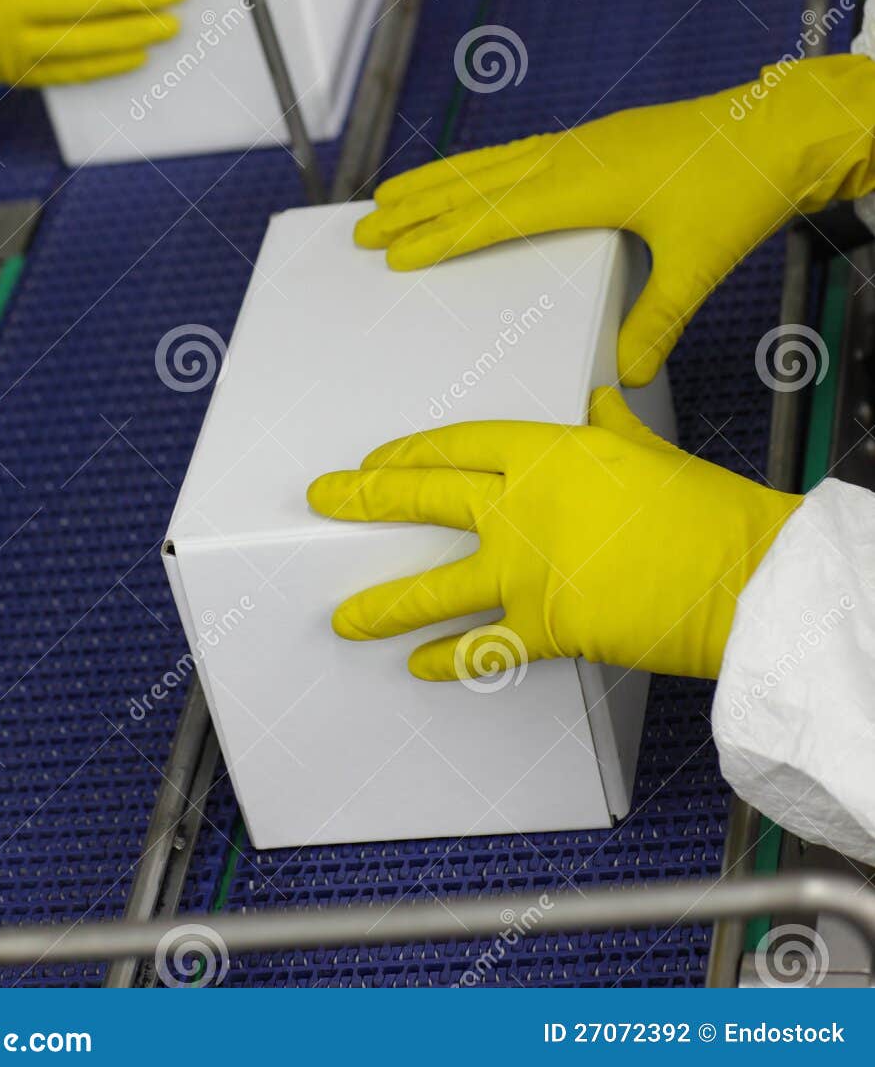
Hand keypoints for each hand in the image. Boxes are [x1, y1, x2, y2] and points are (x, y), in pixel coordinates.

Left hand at [308, 387, 800, 681]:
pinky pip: (480, 648)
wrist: (742, 572)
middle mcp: (522, 505)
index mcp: (546, 451)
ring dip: (383, 604)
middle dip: (365, 499)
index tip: (377, 460)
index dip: (409, 452)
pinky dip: (445, 659)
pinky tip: (416, 665)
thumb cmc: (706, 508)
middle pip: (424, 496)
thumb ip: (611, 427)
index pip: (456, 445)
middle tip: (324, 499)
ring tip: (344, 618)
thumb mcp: (649, 448)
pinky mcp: (546, 625)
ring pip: (434, 586)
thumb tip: (601, 401)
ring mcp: (527, 568)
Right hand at [355, 55, 874, 383]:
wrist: (780, 126)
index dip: (439, 237)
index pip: (493, 216)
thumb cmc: (742, 184)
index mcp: (585, 184)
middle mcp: (574, 156)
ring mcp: (585, 142)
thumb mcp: (700, 260)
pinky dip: (481, 165)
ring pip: (492, 162)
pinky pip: (519, 152)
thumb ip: (659, 317)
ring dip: (439, 180)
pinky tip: (475, 174)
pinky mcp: (601, 139)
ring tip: (393, 191)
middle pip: (475, 183)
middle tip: (363, 223)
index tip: (392, 251)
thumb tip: (629, 373)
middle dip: (416, 205)